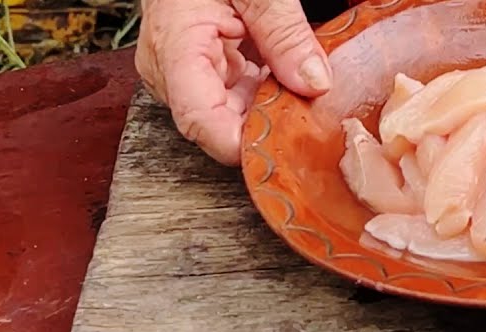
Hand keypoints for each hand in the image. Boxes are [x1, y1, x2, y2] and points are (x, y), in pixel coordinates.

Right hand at [136, 0, 333, 164]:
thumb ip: (284, 31)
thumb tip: (315, 83)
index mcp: (175, 48)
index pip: (202, 122)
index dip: (243, 144)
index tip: (287, 144)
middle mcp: (170, 71)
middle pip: (219, 126)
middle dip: (265, 124)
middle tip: (310, 112)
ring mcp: (181, 73)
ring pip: (230, 115)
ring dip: (267, 107)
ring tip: (299, 86)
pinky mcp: (197, 70)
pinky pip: (232, 96)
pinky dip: (262, 92)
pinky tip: (284, 76)